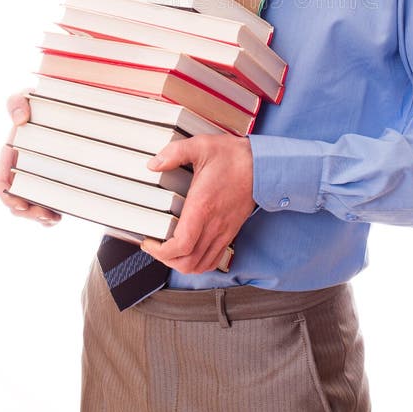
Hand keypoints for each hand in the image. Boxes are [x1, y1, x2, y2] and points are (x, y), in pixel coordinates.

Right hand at [0, 92, 60, 225]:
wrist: (62, 108)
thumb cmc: (39, 103)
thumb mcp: (26, 97)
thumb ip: (16, 102)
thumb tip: (19, 119)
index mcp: (10, 156)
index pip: (1, 183)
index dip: (8, 196)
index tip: (22, 204)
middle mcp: (19, 169)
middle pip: (15, 201)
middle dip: (28, 213)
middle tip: (47, 215)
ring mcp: (33, 177)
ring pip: (29, 207)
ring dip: (38, 218)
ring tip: (54, 218)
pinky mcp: (48, 181)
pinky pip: (43, 205)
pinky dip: (48, 216)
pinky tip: (58, 215)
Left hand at [141, 133, 254, 273]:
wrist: (263, 165)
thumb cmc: (234, 157)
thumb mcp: (202, 146)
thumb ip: (175, 152)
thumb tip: (154, 164)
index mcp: (203, 206)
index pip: (181, 245)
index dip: (160, 251)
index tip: (149, 242)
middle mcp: (214, 224)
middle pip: (188, 262)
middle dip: (166, 260)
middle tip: (155, 246)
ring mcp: (224, 231)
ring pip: (200, 265)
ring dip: (181, 264)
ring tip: (169, 251)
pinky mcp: (230, 232)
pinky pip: (214, 259)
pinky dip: (199, 263)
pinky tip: (190, 251)